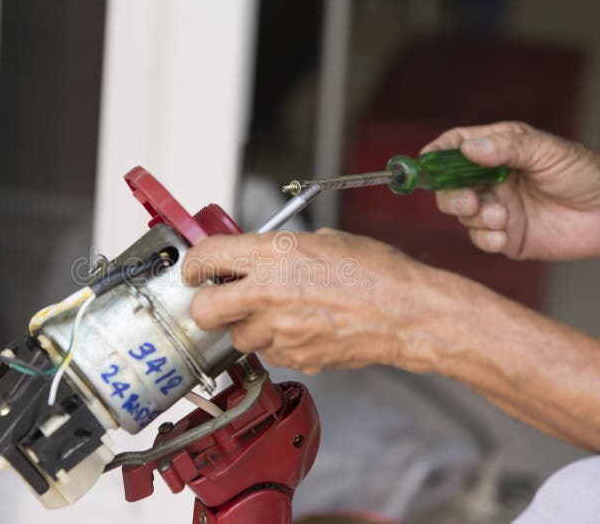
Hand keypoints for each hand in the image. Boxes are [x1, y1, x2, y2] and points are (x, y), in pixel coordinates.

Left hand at [182, 229, 444, 373]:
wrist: (405, 312)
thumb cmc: (375, 272)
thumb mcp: (323, 240)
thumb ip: (281, 250)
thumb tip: (256, 257)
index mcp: (273, 254)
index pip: (207, 257)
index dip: (194, 265)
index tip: (194, 271)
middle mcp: (268, 292)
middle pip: (204, 310)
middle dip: (205, 306)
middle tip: (217, 300)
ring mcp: (279, 330)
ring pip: (237, 338)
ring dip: (246, 327)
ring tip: (273, 315)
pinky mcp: (295, 358)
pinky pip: (270, 353)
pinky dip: (276, 343)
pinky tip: (299, 329)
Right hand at [423, 121, 599, 259]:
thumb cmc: (587, 174)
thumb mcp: (549, 151)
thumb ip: (508, 147)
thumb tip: (467, 148)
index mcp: (499, 151)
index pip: (455, 147)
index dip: (437, 154)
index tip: (427, 163)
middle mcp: (492, 180)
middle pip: (448, 185)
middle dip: (451, 195)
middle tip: (470, 201)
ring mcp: (497, 209)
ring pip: (461, 214)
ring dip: (476, 217)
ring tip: (503, 217)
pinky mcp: (505, 237)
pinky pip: (479, 239)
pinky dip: (485, 238)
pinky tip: (504, 234)